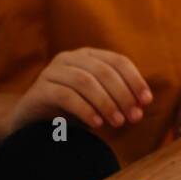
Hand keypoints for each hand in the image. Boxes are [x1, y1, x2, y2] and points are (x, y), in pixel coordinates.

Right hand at [8, 47, 151, 133]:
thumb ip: (119, 97)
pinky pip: (65, 96)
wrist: (33, 121)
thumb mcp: (100, 99)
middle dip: (123, 95)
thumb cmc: (74, 109)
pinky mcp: (39, 89)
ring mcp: (52, 71)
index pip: (118, 61)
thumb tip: (143, 103)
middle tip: (134, 117)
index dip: (135, 80)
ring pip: (85, 81)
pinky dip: (85, 109)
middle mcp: (69, 58)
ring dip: (106, 103)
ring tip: (118, 123)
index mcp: (89, 56)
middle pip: (103, 71)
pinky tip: (97, 124)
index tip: (146, 101)